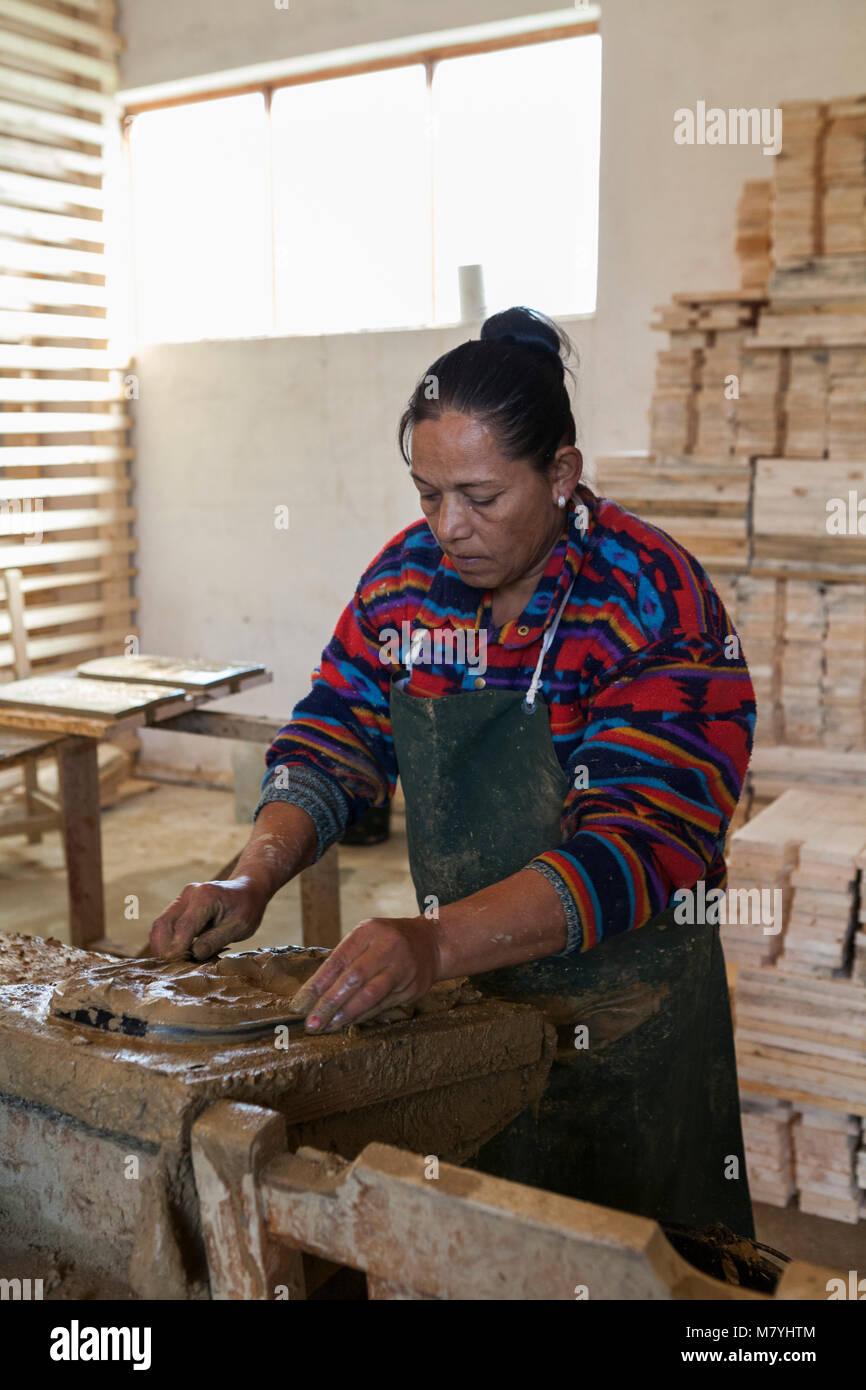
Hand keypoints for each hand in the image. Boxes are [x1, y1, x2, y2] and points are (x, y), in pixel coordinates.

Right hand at [149, 875, 268, 960]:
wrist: (247, 890)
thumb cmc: (246, 908)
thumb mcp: (239, 927)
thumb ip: (215, 940)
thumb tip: (194, 955)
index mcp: (205, 897)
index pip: (183, 926)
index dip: (177, 949)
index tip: (178, 967)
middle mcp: (189, 895)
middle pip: (163, 925)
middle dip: (163, 950)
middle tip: (173, 969)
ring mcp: (181, 899)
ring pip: (159, 925)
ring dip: (161, 947)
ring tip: (173, 964)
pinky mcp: (178, 906)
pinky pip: (165, 925)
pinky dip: (165, 942)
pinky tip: (176, 955)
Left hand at [290, 916, 439, 1032]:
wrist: (432, 943)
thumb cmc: (388, 940)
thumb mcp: (365, 937)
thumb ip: (343, 959)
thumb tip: (312, 992)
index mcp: (369, 931)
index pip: (338, 960)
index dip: (317, 985)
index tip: (299, 1004)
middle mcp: (388, 948)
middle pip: (354, 979)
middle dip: (329, 1004)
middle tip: (311, 1023)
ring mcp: (403, 968)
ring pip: (370, 995)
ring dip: (346, 1014)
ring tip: (327, 1026)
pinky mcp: (412, 988)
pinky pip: (383, 1005)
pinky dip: (363, 1016)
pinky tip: (348, 1022)